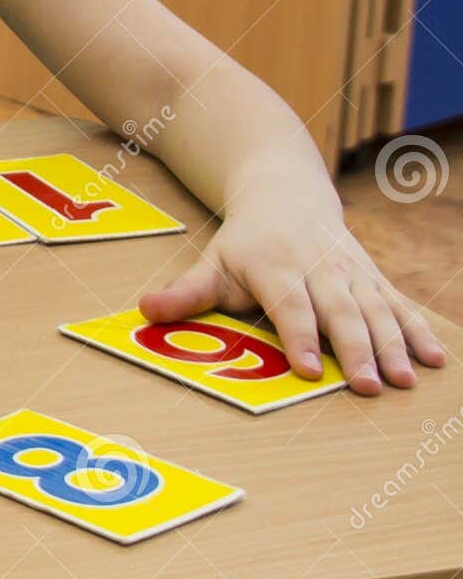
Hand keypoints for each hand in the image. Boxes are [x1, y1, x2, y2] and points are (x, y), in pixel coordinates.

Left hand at [141, 196, 444, 394]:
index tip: (307, 371)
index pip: (290, 306)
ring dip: (393, 345)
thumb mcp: (210, 262)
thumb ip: (184, 293)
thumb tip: (144, 311)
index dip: (299, 337)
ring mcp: (350, 270)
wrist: (286, 191)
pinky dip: (418, 330)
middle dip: (354, 350)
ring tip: (405, 379)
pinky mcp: (371, 275)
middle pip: (340, 311)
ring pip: (375, 309)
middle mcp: (318, 266)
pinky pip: (398, 304)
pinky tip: (436, 359)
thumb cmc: (243, 242)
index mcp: (275, 265)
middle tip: (366, 387)